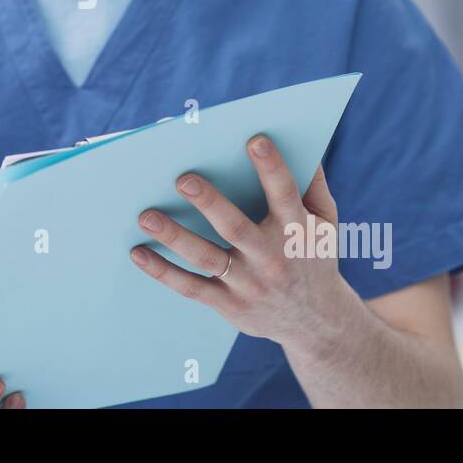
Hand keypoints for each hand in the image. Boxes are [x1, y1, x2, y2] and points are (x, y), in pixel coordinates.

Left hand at [129, 134, 356, 346]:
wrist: (316, 322)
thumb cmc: (313, 257)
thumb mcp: (325, 222)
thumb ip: (313, 184)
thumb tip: (305, 146)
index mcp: (296, 230)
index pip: (285, 194)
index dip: (272, 168)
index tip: (254, 140)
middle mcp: (271, 257)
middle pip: (235, 227)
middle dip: (209, 203)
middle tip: (182, 179)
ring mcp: (247, 283)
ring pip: (206, 258)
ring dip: (174, 237)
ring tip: (146, 216)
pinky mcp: (228, 303)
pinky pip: (190, 287)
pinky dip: (163, 271)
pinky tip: (138, 253)